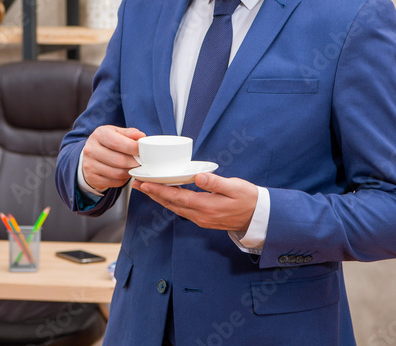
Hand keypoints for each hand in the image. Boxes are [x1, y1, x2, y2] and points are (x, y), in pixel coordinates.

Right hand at [82, 126, 145, 191]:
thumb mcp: (116, 133)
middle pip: (119, 160)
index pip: (118, 143)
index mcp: (99, 135)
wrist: (90, 155)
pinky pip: (114, 182)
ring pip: (117, 173)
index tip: (142, 150)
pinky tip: (125, 173)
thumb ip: (129, 133)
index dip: (133, 148)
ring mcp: (90, 165)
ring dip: (130, 171)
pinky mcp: (92, 178)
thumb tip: (141, 136)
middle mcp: (91, 150)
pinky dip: (124, 179)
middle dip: (134, 162)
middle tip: (141, 161)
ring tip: (134, 167)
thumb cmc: (107, 142)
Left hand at [133, 173, 257, 231]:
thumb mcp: (235, 187)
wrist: (258, 217)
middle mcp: (201, 215)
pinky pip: (182, 211)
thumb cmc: (248, 199)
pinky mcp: (203, 219)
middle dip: (153, 194)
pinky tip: (166, 196)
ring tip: (146, 188)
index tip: (145, 184)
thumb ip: (216, 182)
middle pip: (171, 204)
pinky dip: (170, 202)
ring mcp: (201, 219)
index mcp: (207, 206)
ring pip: (175, 208)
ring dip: (159, 198)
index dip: (159, 190)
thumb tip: (199, 177)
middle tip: (137, 184)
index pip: (177, 197)